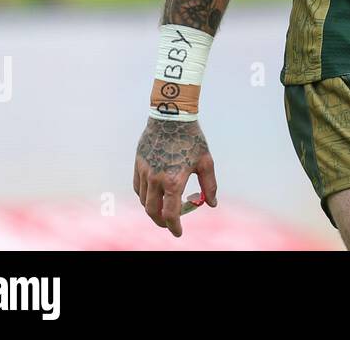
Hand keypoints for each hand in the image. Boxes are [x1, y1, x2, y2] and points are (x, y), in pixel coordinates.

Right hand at [133, 118, 217, 236]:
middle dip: (161, 222)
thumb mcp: (206, 162)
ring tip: (163, 209)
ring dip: (153, 209)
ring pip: (144, 200)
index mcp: (173, 181)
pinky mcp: (138, 164)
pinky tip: (153, 195)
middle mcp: (156, 179)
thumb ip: (209, 185)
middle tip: (169, 224)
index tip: (178, 232)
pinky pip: (138, 187)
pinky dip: (144, 196)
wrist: (172, 116)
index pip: (170, 214)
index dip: (174, 227)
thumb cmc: (192, 139)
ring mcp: (144, 171)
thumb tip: (211, 203)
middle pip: (153, 211)